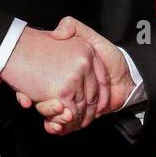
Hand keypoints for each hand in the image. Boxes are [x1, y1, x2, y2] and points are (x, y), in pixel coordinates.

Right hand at [14, 16, 134, 134]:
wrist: (129, 77)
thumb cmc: (111, 57)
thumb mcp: (89, 37)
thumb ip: (73, 28)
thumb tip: (57, 32)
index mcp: (65, 71)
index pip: (42, 81)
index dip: (30, 89)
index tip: (26, 93)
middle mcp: (66, 88)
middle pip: (48, 101)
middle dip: (45, 107)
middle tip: (45, 106)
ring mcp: (72, 102)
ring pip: (55, 114)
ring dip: (52, 119)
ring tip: (54, 119)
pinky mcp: (79, 115)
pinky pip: (65, 125)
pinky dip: (59, 128)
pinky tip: (56, 126)